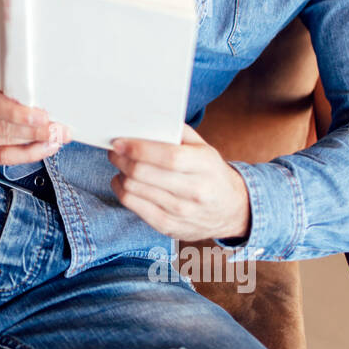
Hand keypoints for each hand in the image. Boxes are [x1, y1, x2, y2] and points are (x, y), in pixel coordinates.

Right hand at [0, 77, 66, 168]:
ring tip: (58, 137)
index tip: (43, 114)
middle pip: (0, 128)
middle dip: (35, 130)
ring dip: (36, 143)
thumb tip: (37, 96)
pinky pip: (2, 159)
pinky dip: (27, 154)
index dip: (18, 112)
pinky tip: (44, 149)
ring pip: (4, 145)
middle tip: (60, 128)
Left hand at [107, 125, 250, 241]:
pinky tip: (123, 181)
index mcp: (205, 166)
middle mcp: (195, 191)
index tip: (119, 142)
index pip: (168, 156)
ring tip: (121, 163)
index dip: (139, 148)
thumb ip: (178, 132)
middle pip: (145, 173)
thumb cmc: (211, 173)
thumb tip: (145, 121)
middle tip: (114, 150)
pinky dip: (121, 191)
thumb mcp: (204, 148)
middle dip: (122, 159)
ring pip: (135, 189)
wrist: (233, 210)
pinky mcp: (168, 226)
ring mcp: (181, 212)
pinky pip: (133, 206)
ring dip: (121, 172)